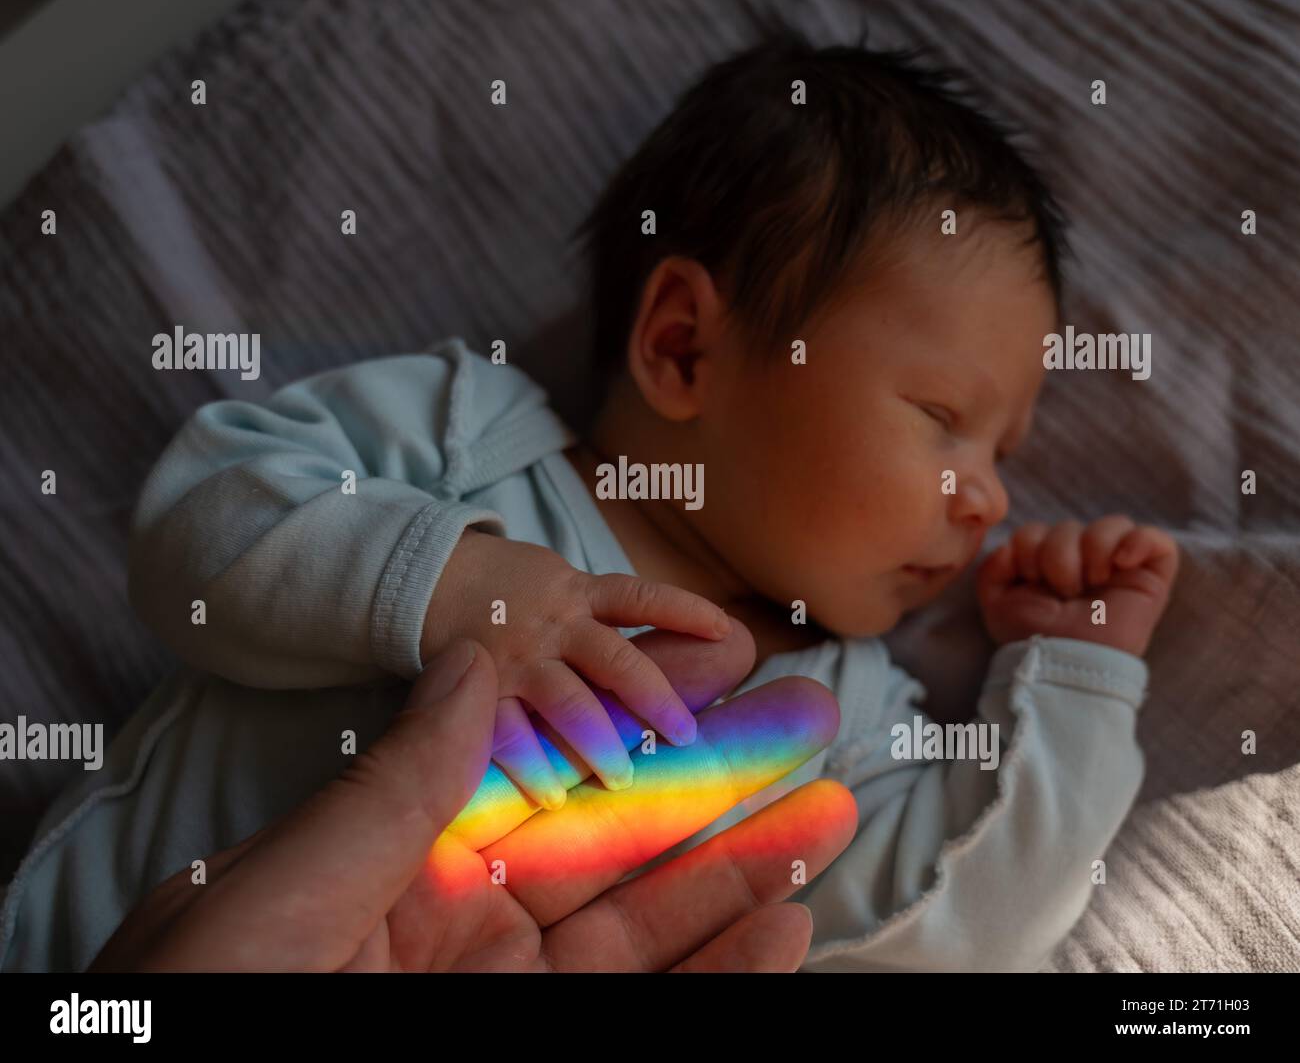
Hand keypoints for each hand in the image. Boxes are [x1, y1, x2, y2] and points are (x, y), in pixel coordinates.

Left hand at [90, 634, 854, 972]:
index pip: (533, 786)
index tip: (702, 683)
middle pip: (612, 854)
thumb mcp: (274, 902)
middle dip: (710, 794)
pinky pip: (650, 1015)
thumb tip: (472, 664)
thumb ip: (390, 793)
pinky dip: (719, 974)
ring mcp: (510, 1006)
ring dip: (738, 879)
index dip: (623, 731)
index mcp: (389, 882)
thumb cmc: (194, 1021)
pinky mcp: (551, 1055)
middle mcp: (462, 943)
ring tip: (823, 815)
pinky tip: (780, 926)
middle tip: (800, 734)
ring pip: (648, 938)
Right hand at [422, 529, 730, 801]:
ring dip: (598, 741)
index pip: (641, 598)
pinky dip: (531, 765)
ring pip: (568, 700)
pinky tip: (551, 798)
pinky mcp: (484, 686)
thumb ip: (602, 612)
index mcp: (579, 593)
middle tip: (685, 735)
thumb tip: (677, 641)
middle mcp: (555, 623)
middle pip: (616, 660)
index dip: (685, 611)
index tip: (727, 630)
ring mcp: (519, 655)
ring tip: (624, 778)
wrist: (427, 574)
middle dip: (654, 699)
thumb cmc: (509, 587)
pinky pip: (509, 729)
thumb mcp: (559, 581)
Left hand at [976, 515, 1178, 655]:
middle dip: (1058, 556)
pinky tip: (1119, 564)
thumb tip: (1012, 545)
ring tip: (1091, 584)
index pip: (1038, 529)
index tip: (1032, 579)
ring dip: (1093, 550)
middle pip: (1070, 525)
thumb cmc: (1033, 637)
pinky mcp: (1152, 578)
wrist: (1064, 662)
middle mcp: (1085, 562)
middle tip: (1064, 591)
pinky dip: (1139, 542)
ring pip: (1112, 524)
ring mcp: (1120, 568)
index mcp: (1051, 564)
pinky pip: (1156, 540)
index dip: (1029, 547)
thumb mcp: (997, 601)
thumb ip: (994, 566)